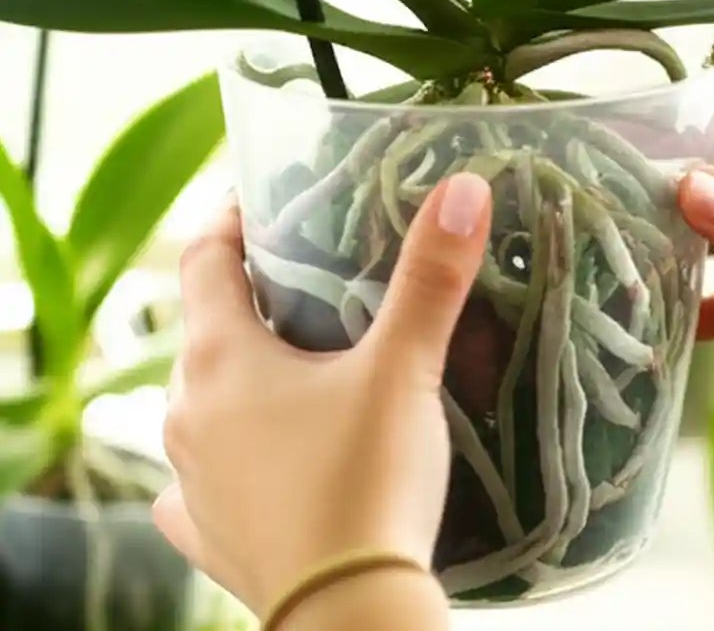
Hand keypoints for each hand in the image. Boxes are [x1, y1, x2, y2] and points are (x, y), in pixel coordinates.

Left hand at [153, 173, 492, 615]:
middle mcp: (187, 413)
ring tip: (297, 372)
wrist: (349, 611)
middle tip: (308, 285)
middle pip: (206, 332)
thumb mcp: (403, 371)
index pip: (203, 260)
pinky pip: (200, 485)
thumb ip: (431, 279)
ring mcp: (191, 479)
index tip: (264, 202)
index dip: (231, 221)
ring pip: (203, 406)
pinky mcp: (210, 535)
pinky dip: (224, 463)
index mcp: (220, 358)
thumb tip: (463, 189)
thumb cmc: (366, 482)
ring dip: (240, 380)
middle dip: (250, 301)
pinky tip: (246, 468)